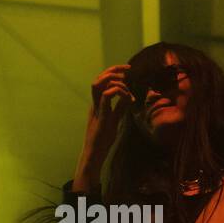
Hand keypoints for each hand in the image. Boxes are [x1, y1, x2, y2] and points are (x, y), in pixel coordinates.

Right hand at [75, 64, 132, 187]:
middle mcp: (94, 103)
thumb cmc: (103, 138)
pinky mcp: (101, 116)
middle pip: (98, 78)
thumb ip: (120, 108)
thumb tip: (129, 97)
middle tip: (128, 70)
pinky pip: (106, 97)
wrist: (95, 153)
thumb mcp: (114, 120)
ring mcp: (96, 109)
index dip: (113, 72)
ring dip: (113, 80)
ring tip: (125, 84)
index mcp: (97, 103)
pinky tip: (126, 96)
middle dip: (113, 70)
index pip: (101, 81)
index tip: (127, 71)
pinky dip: (116, 92)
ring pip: (98, 84)